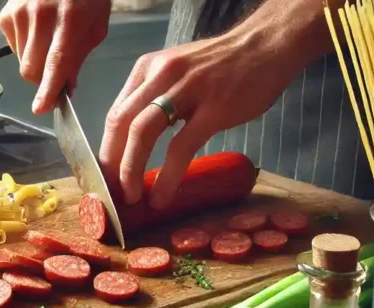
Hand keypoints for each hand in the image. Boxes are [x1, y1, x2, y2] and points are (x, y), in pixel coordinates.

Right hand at [0, 0, 110, 113]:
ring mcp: (20, 13)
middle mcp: (41, 15)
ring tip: (49, 40)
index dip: (47, 88)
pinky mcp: (7, 14)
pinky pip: (13, 48)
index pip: (55, 62)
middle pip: (31, 69)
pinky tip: (37, 30)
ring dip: (36, 62)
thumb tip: (65, 86)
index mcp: (70, 19)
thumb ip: (80, 57)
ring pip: (22, 61)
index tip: (40, 108)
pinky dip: (25, 47)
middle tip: (56, 74)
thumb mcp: (96, 25)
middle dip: (43, 80)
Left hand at [99, 31, 296, 208]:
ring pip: (142, 133)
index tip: (106, 175)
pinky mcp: (213, 109)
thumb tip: (137, 140)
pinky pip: (181, 147)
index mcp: (147, 68)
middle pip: (121, 123)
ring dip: (130, 170)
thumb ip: (156, 97)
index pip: (116, 112)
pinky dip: (167, 176)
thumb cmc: (223, 65)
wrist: (266, 45)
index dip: (106, 148)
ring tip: (131, 196)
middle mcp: (160, 75)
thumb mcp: (178, 71)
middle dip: (111, 163)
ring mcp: (186, 90)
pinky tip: (162, 196)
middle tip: (112, 192)